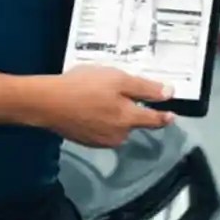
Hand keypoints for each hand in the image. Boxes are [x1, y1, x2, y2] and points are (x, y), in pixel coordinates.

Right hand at [35, 65, 174, 147]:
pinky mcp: (86, 140)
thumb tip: (169, 94)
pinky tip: (88, 105)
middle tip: (119, 91)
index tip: (172, 115)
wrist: (48, 102)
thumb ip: (145, 88)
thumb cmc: (85, 86)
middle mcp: (118, 135)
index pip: (154, 120)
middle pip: (133, 123)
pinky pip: (101, 129)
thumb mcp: (118, 79)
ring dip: (114, 114)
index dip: (164, 116)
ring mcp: (101, 140)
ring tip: (100, 95)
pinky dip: (99, 118)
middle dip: (131, 110)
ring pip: (116, 127)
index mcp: (129, 120)